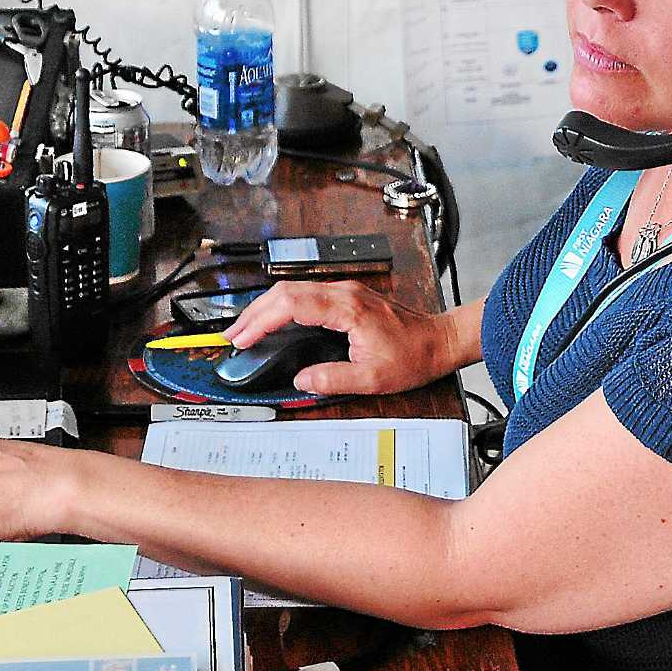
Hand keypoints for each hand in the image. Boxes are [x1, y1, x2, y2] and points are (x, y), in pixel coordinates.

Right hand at [223, 280, 455, 395]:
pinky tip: (272, 321)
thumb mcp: (373, 378)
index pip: (291, 305)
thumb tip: (301, 381)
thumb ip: (333, 379)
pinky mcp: (346, 297)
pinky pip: (305, 294)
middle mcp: (343, 293)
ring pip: (293, 289)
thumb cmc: (413, 356)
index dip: (262, 321)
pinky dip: (282, 307)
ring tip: (245, 330)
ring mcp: (344, 291)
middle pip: (285, 291)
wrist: (438, 341)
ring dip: (265, 308)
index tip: (243, 338)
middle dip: (254, 313)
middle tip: (233, 336)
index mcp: (347, 308)